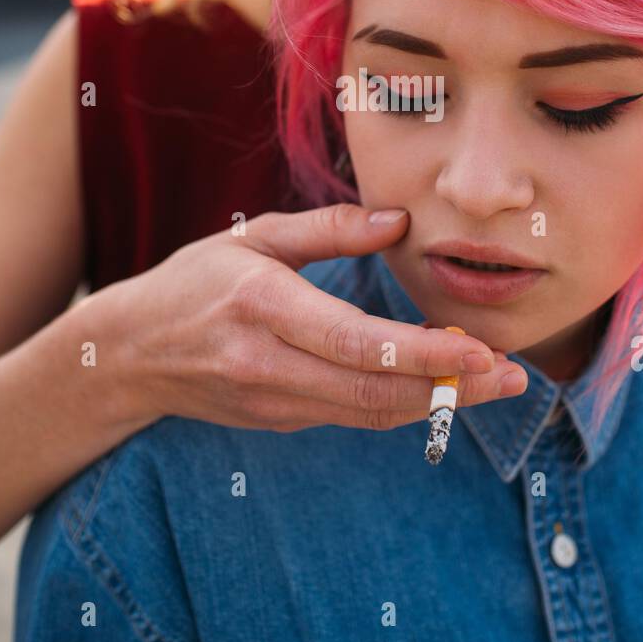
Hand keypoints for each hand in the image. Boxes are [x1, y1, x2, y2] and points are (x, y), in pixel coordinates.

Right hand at [85, 204, 527, 432]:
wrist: (127, 354)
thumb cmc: (193, 283)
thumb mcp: (254, 238)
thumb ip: (330, 230)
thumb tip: (401, 220)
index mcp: (263, 308)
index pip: (357, 345)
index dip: (425, 356)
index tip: (483, 351)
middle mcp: (268, 365)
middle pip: (376, 392)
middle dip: (452, 388)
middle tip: (515, 376)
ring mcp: (272, 402)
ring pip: (370, 414)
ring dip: (438, 403)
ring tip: (495, 384)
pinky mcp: (279, 421)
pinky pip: (352, 416)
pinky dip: (403, 405)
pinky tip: (443, 387)